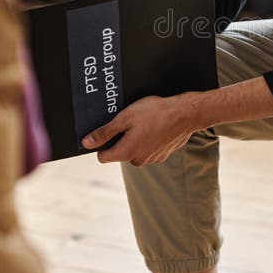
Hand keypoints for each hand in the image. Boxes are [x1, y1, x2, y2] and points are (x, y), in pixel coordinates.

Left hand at [81, 93, 199, 166]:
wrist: (186, 114)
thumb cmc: (156, 112)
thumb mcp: (125, 118)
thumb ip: (104, 132)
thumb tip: (87, 143)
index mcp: (126, 152)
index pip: (102, 156)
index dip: (102, 142)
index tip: (110, 130)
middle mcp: (137, 160)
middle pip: (119, 153)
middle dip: (121, 139)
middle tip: (131, 121)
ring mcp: (151, 159)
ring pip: (134, 150)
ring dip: (136, 139)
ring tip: (146, 123)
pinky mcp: (162, 155)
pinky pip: (148, 149)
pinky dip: (149, 140)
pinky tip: (156, 127)